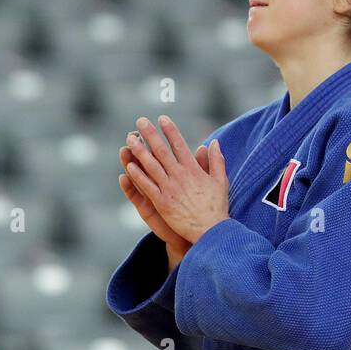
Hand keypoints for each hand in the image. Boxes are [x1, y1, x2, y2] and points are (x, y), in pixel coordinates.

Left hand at [124, 115, 229, 244]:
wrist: (211, 231)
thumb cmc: (217, 207)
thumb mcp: (221, 180)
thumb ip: (215, 160)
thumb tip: (214, 142)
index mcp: (193, 169)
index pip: (179, 145)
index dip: (170, 130)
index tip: (162, 118)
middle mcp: (180, 176)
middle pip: (162, 151)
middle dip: (150, 135)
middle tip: (140, 121)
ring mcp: (169, 189)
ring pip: (151, 166)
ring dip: (139, 151)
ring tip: (130, 139)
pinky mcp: (162, 203)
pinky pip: (147, 186)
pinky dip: (138, 176)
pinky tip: (130, 166)